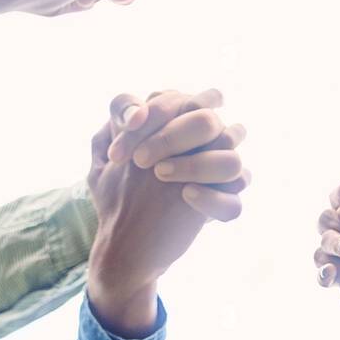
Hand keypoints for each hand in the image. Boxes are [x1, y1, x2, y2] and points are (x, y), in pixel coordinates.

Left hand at [86, 89, 249, 336]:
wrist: (124, 239)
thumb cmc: (119, 185)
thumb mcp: (105, 148)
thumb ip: (120, 112)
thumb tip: (137, 112)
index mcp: (183, 121)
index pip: (180, 99)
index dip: (151, 117)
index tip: (119, 150)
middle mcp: (208, 143)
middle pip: (210, 122)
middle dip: (172, 137)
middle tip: (140, 161)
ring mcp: (219, 176)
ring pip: (233, 162)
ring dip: (196, 166)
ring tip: (161, 176)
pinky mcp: (222, 206)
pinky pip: (234, 204)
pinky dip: (213, 200)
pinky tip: (186, 197)